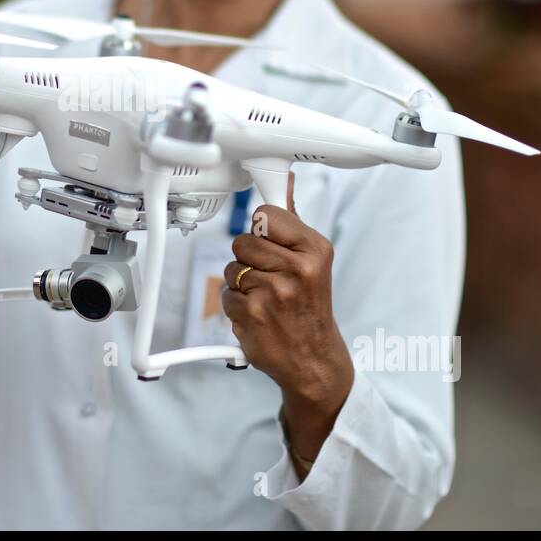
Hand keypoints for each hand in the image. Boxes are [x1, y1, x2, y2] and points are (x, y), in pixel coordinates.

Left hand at [221, 173, 353, 469]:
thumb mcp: (313, 260)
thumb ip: (293, 222)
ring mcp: (273, 293)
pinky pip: (226, 295)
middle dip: (249, 258)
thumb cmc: (311, 307)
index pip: (265, 214)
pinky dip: (236, 305)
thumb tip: (285, 180)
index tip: (267, 238)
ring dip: (242, 283)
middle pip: (243, 240)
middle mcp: (297, 269)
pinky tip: (258, 314)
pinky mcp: (252, 314)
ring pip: (232, 268)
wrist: (313, 359)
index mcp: (315, 250)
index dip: (261, 228)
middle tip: (269, 276)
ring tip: (266, 298)